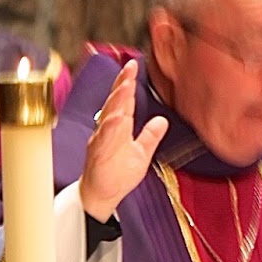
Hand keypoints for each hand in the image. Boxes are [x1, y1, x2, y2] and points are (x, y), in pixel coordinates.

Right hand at [79, 60, 168, 221]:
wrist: (100, 196)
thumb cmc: (116, 175)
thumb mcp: (141, 153)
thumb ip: (150, 136)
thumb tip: (163, 121)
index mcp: (118, 128)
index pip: (124, 101)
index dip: (127, 82)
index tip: (134, 65)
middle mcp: (108, 130)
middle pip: (115, 103)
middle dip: (122, 84)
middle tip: (129, 68)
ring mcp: (102, 141)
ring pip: (109, 117)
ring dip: (117, 101)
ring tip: (126, 85)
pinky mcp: (97, 154)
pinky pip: (104, 139)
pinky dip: (110, 128)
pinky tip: (117, 117)